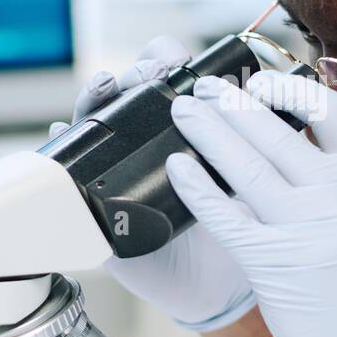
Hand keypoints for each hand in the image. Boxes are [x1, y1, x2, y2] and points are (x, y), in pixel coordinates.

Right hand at [49, 39, 256, 331]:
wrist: (215, 279)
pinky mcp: (94, 196)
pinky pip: (69, 164)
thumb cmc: (237, 222)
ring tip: (104, 87)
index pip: (163, 70)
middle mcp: (144, 135)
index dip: (164, 56)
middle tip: (148, 76)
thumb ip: (255, 139)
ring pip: (96, 115)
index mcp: (181, 122)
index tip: (178, 60)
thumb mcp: (247, 176)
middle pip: (126, 87)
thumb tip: (275, 98)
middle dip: (134, 72)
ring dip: (96, 96)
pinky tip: (61, 132)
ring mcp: (116, 162)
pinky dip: (61, 143)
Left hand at [164, 72, 336, 336]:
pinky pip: (226, 216)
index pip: (330, 112)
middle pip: (278, 134)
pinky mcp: (275, 264)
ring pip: (247, 168)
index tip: (260, 81)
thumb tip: (292, 134)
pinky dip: (198, 187)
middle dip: (233, 104)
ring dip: (209, 132)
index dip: (291, 90)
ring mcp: (307, 231)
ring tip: (184, 110)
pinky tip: (178, 167)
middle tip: (204, 85)